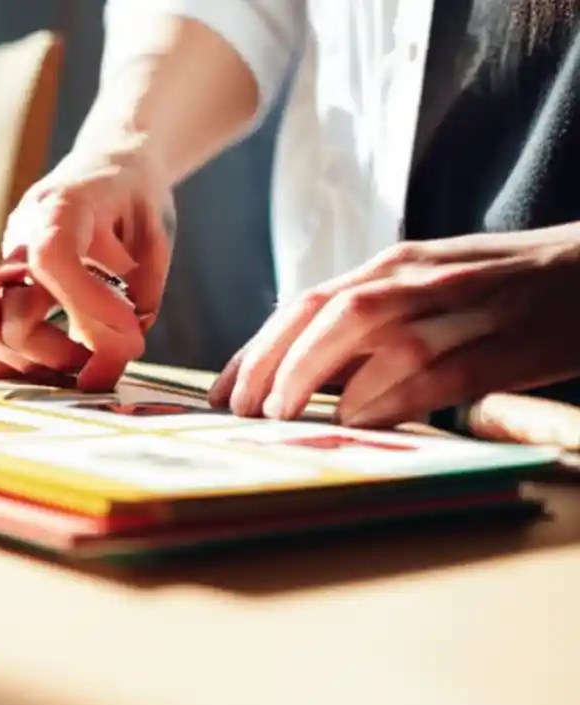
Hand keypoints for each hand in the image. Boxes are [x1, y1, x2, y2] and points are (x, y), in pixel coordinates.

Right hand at [0, 140, 174, 390]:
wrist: (108, 168)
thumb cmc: (133, 200)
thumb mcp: (156, 238)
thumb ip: (140, 295)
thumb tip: (114, 353)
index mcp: (63, 208)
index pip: (50, 257)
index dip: (87, 306)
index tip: (129, 334)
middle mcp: (18, 236)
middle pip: (10, 313)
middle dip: (61, 353)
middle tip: (109, 359)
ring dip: (20, 364)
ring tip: (71, 368)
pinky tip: (41, 366)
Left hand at [209, 231, 579, 426]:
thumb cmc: (500, 289)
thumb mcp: (426, 290)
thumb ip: (369, 326)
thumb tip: (301, 375)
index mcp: (394, 265)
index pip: (306, 302)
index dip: (257, 348)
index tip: (221, 392)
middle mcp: (418, 278)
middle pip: (327, 312)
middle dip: (274, 360)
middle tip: (242, 408)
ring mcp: (461, 307)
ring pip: (373, 331)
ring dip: (317, 374)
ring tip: (281, 413)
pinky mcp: (503, 344)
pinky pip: (436, 369)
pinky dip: (390, 394)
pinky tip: (356, 419)